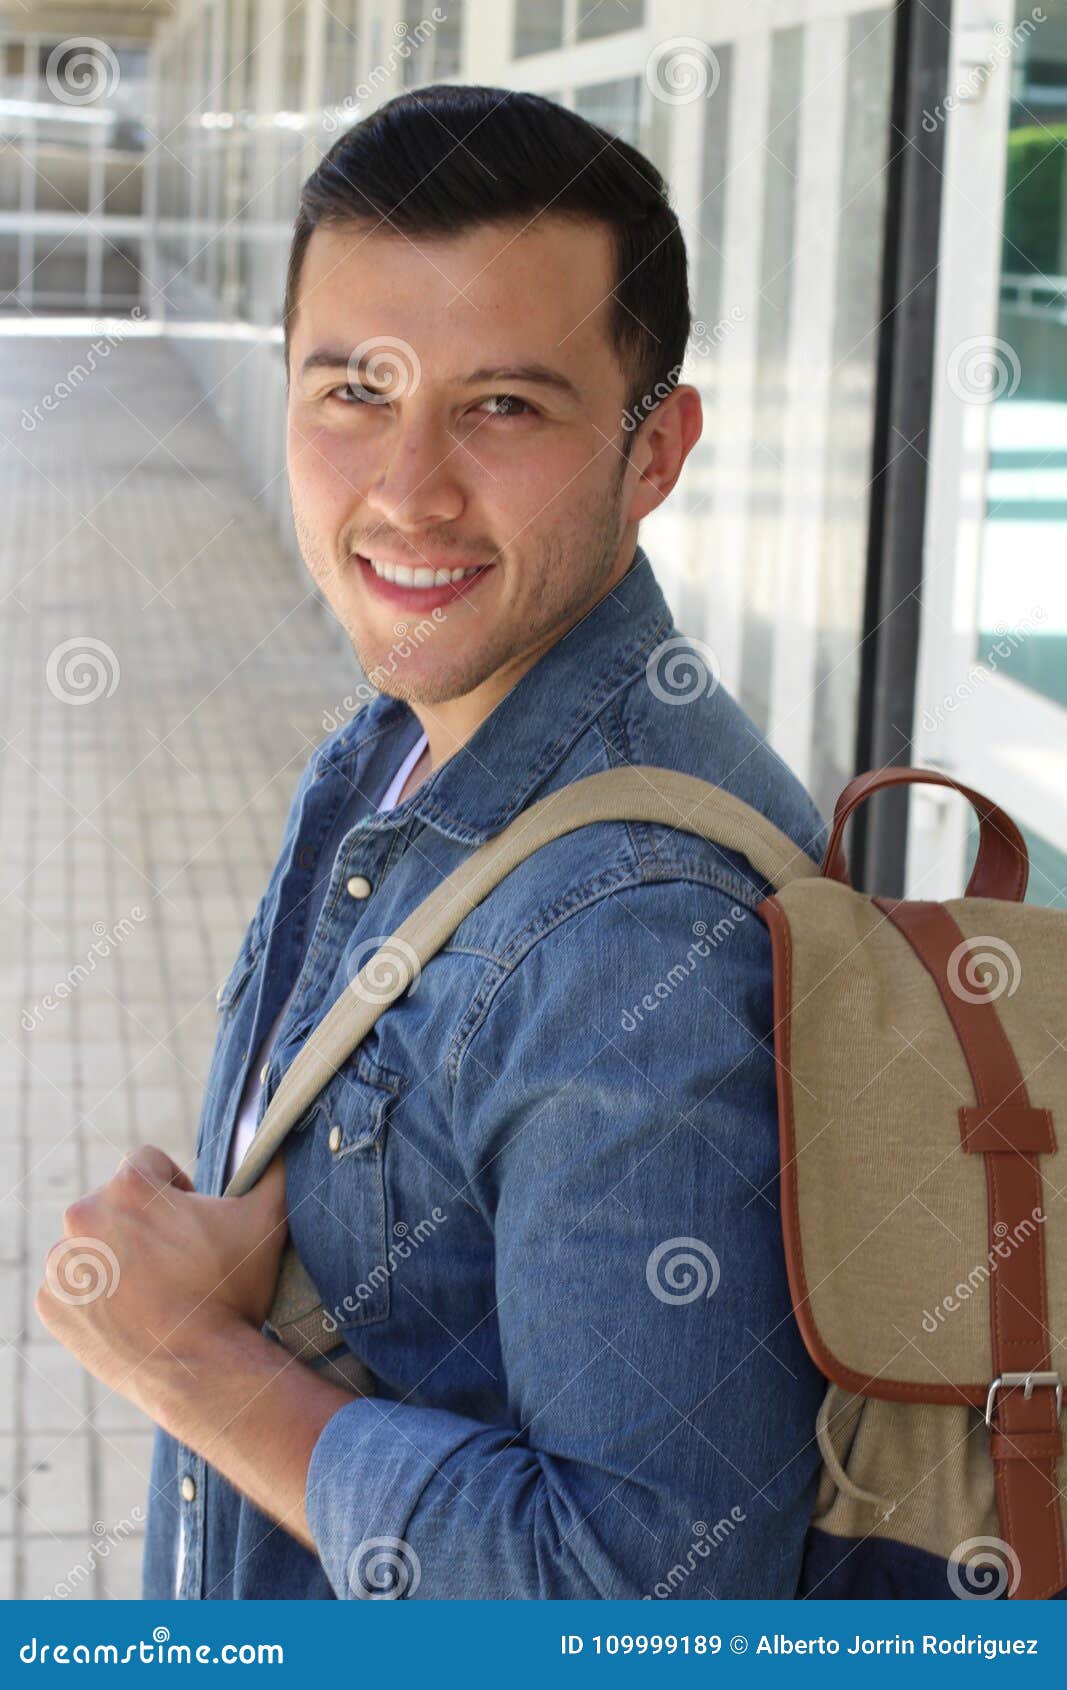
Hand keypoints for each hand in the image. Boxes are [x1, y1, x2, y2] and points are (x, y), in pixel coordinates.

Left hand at [34, 1145, 288, 1414]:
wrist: (200, 1371)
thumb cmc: (232, 1292)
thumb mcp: (267, 1219)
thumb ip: (274, 1169)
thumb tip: (284, 1143)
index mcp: (129, 1187)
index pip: (149, 1163)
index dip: (177, 1188)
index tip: (192, 1223)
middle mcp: (84, 1216)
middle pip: (114, 1201)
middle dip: (142, 1222)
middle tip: (176, 1261)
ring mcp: (63, 1264)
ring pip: (90, 1242)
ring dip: (115, 1255)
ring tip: (153, 1289)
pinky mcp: (52, 1304)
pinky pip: (71, 1285)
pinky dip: (94, 1294)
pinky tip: (130, 1311)